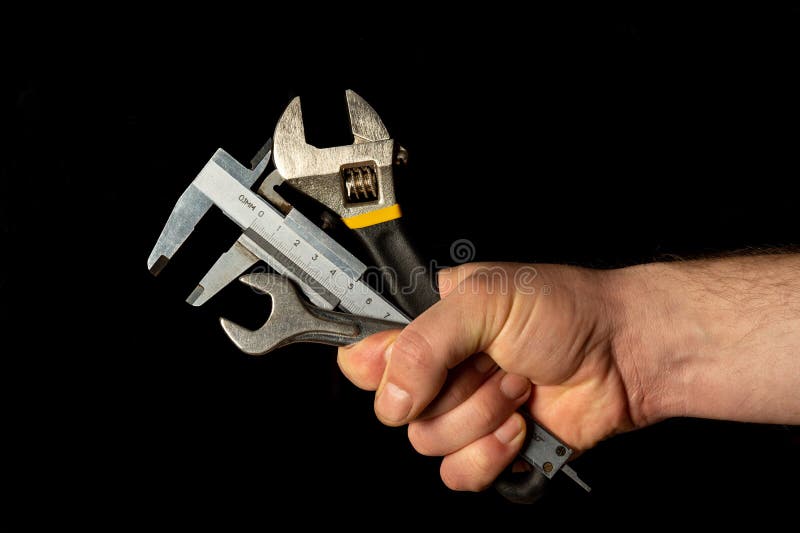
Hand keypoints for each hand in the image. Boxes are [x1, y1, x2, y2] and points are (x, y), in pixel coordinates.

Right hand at [337, 262, 636, 490]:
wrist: (623, 356)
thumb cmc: (565, 311)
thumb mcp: (485, 300)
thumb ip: (424, 342)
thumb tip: (393, 397)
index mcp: (427, 323)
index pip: (365, 355)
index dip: (377, 369)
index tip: (407, 365)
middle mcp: (439, 369)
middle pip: (396, 409)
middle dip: (452, 390)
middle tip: (492, 362)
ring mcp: (462, 410)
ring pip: (428, 443)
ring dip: (480, 417)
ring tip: (518, 386)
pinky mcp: (487, 448)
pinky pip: (457, 473)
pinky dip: (491, 454)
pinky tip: (521, 424)